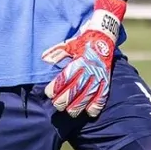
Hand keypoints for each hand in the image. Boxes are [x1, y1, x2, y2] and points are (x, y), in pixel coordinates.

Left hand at [42, 0, 125, 117]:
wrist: (103, 36)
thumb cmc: (82, 41)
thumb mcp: (68, 44)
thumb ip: (57, 52)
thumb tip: (44, 59)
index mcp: (79, 60)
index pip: (65, 77)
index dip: (56, 87)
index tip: (48, 93)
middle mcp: (89, 69)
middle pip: (76, 88)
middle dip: (65, 99)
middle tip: (57, 106)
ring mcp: (99, 75)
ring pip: (89, 94)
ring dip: (79, 105)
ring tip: (71, 113)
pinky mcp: (106, 79)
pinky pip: (103, 94)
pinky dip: (97, 104)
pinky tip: (91, 113)